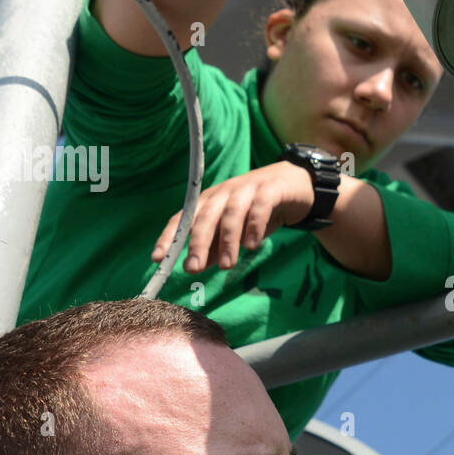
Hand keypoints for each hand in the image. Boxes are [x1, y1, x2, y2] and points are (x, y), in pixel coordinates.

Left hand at [152, 162, 318, 272]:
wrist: (295, 186)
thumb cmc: (258, 211)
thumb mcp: (235, 232)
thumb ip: (215, 247)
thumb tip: (193, 267)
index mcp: (209, 202)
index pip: (183, 218)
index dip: (169, 237)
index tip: (158, 259)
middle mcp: (223, 193)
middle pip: (204, 216)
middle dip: (197, 243)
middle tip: (193, 268)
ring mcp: (246, 190)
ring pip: (230, 213)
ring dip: (227, 240)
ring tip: (228, 265)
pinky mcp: (269, 191)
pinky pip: (258, 208)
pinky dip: (253, 226)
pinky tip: (252, 246)